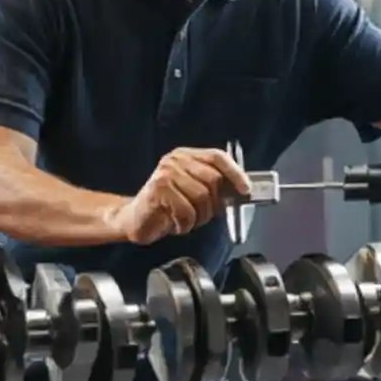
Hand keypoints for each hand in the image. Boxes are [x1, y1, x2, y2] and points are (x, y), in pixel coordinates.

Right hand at [112, 147, 251, 244]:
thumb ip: (214, 188)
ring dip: (199, 217)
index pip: (217, 156)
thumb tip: (241, 192)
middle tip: (204, 216)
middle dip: (214, 204)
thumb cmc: (167, 208)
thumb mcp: (194, 193)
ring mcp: (166, 173)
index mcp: (186, 156)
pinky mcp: (158, 190)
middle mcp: (175, 160)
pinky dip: (186, 225)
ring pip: (202, 197)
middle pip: (213, 179)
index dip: (235, 173)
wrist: (135, 220)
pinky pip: (187, 211)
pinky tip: (177, 224)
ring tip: (187, 220)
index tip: (245, 190)